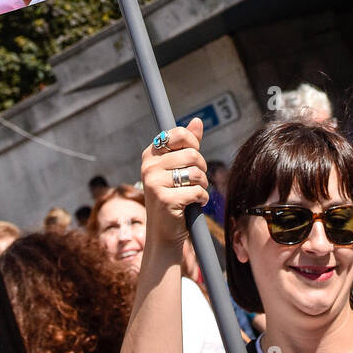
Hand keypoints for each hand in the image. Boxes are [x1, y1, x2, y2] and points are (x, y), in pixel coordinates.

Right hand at [140, 117, 207, 249]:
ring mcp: (154, 183)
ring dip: (203, 184)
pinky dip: (202, 198)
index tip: (192, 158)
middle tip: (197, 180)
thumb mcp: (177, 168)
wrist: (164, 232)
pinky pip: (197, 191)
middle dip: (201, 168)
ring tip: (196, 192)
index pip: (178, 134)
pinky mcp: (165, 199)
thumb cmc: (173, 196)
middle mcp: (149, 166)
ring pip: (195, 173)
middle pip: (191, 154)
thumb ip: (187, 144)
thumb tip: (197, 121)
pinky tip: (195, 204)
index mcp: (150, 155)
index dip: (193, 144)